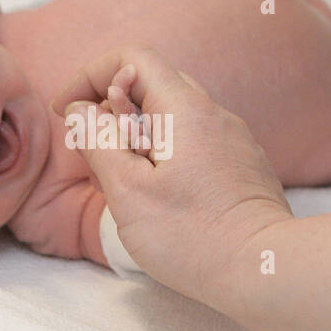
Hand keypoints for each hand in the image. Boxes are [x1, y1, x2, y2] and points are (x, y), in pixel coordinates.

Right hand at [52, 47, 291, 302]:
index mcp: (184, 108)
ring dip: (138, 136)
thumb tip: (81, 110)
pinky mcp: (242, 166)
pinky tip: (162, 197)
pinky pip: (195, 142)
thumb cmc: (192, 236)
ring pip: (174, 116)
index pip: (131, 58)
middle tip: (93, 151)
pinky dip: (165, 154)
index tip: (67, 112)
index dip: (90, 76)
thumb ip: (98, 141)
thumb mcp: (127, 190)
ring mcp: (234, 140)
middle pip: (152, 84)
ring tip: (126, 182)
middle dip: (112, 109)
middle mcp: (214, 114)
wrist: (263, 271)